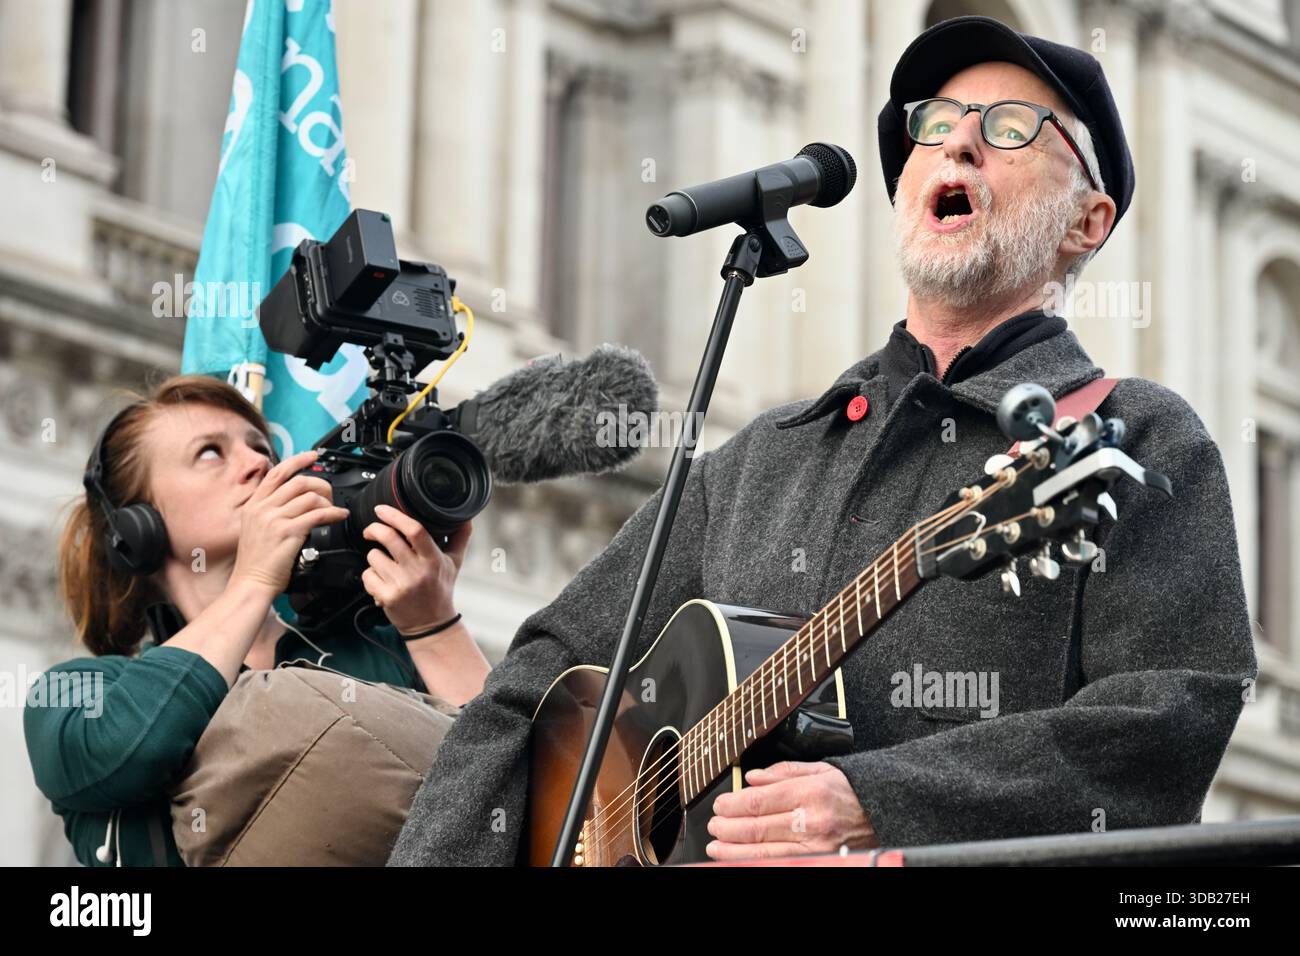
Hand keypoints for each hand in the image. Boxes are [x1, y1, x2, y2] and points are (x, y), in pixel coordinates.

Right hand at [230, 449, 348, 597]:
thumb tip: (292, 499)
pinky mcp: (288, 532)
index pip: (277, 473)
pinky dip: (334, 513)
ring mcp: (274, 519)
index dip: (297, 461)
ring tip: (334, 510)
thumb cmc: (256, 562)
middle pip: (299, 482)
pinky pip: (318, 514)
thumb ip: (269, 511)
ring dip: (328, 501)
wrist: (251, 583)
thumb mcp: (254, 529)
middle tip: (329, 494)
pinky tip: (339, 516)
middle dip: (320, 484)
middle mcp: (262, 508)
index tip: (312, 456)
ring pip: (310, 497)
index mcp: (254, 505)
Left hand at [359, 505, 471, 635]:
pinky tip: (381, 579)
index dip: (395, 516)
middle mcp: (417, 571)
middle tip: (371, 530)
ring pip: (373, 556)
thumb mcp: (454, 563)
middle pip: (388, 538)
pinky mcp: (387, 597)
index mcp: (433, 559)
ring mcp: (401, 585)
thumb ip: (460, 539)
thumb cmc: (441, 590)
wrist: (431, 624)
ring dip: (373, 556)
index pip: (414, 530)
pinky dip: (370, 575)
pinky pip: (367, 575)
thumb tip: (467, 519)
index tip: (381, 509)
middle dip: (374, 529)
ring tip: (383, 563)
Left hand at [705, 760, 878, 861]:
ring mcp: (817, 846)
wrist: (884, 813)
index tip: (719, 806)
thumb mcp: (821, 769)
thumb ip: (783, 772)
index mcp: (810, 792)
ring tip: (717, 846)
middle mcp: (813, 821)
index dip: (732, 805)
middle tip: (713, 826)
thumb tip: (752, 777)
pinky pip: (782, 863)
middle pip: (757, 829)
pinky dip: (757, 862)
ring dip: (734, 851)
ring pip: (764, 852)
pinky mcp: (821, 860)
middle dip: (728, 828)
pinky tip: (741, 859)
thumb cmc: (851, 792)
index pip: (759, 801)